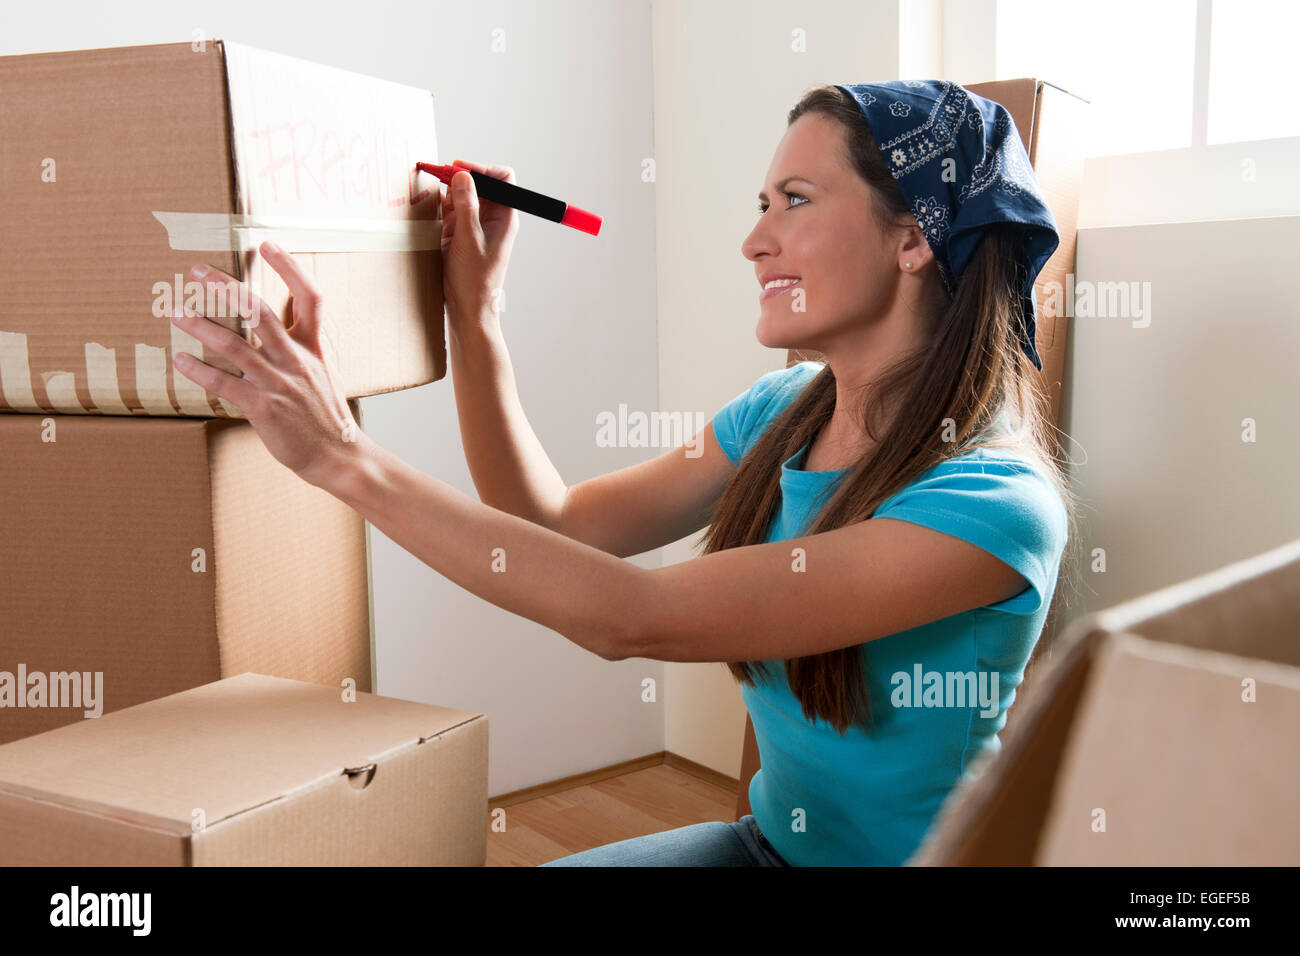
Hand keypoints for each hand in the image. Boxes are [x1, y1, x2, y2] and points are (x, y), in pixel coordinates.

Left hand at [170, 242, 366, 489]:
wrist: (338, 455)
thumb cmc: (325, 416)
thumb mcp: (322, 373)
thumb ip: (301, 349)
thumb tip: (282, 327)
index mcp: (312, 348)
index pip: (310, 297)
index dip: (290, 268)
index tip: (267, 245)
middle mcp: (295, 359)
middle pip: (260, 311)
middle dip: (226, 287)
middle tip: (198, 270)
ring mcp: (278, 382)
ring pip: (234, 344)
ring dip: (200, 325)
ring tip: (175, 312)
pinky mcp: (263, 407)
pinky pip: (223, 383)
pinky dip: (198, 371)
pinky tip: (180, 361)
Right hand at [440, 158, 519, 320]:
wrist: (467, 308)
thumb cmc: (475, 280)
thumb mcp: (469, 240)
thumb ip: (466, 206)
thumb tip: (463, 175)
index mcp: (504, 217)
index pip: (502, 179)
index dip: (482, 169)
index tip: (459, 170)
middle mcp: (492, 217)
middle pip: (480, 183)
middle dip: (460, 178)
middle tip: (439, 176)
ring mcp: (475, 224)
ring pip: (463, 194)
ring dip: (449, 191)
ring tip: (435, 193)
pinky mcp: (459, 232)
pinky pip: (452, 209)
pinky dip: (442, 205)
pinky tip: (433, 208)